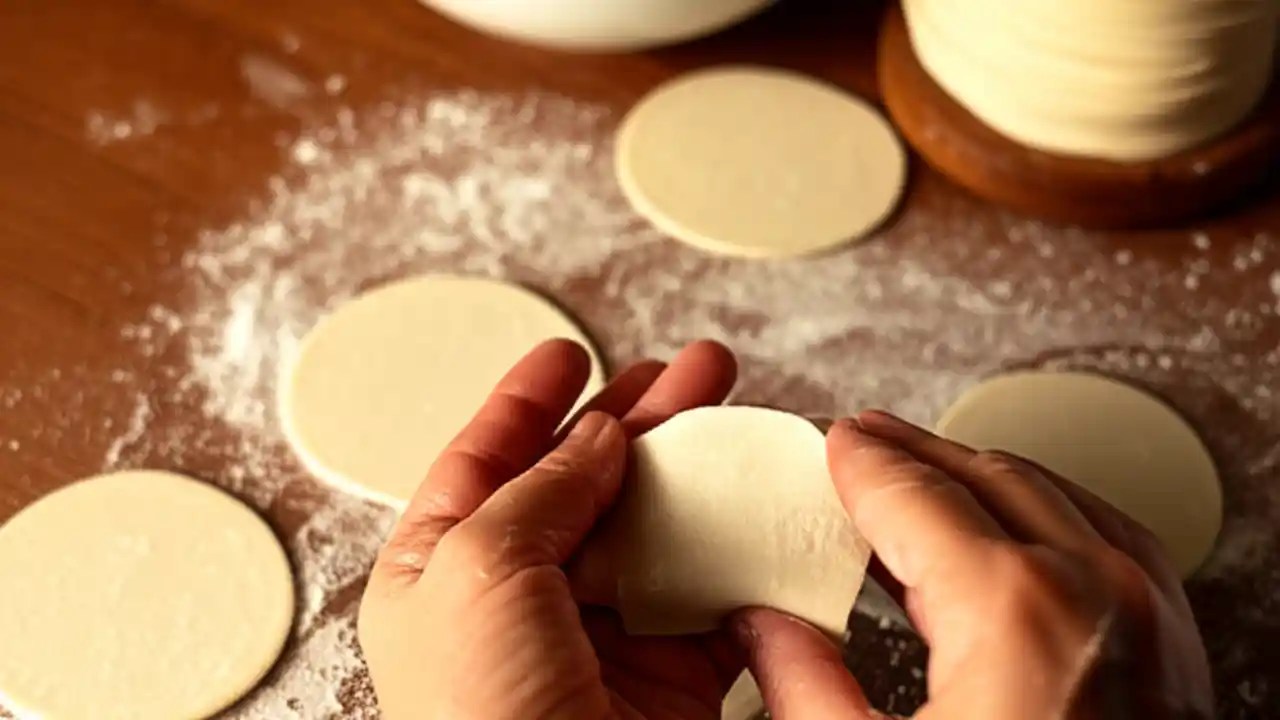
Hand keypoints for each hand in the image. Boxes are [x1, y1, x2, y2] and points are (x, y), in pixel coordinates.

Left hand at [358, 339, 743, 719]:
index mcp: (443, 573)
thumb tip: (597, 436)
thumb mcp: (477, 572)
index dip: (527, 402)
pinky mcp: (668, 678)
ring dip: (698, 476)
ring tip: (737, 419)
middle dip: (638, 419)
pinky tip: (758, 512)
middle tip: (690, 371)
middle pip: (586, 483)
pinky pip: (711, 597)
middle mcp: (519, 601)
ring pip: (656, 531)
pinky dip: (740, 555)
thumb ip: (540, 491)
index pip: (486, 464)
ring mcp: (597, 638)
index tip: (567, 354)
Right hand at [735, 410, 1213, 719]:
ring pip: (1048, 491)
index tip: (830, 443)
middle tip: (860, 446)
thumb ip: (802, 688)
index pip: (912, 491)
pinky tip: (1007, 528)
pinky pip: (1104, 533)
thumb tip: (760, 630)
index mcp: (1012, 609)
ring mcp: (1147, 611)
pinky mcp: (1172, 641)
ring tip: (919, 480)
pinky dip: (1040, 511)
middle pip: (981, 472)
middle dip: (911, 451)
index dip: (858, 460)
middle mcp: (1092, 589)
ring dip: (974, 474)